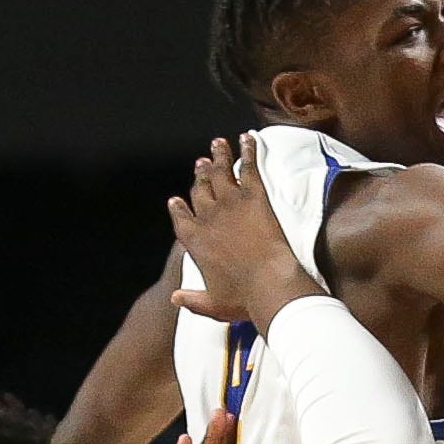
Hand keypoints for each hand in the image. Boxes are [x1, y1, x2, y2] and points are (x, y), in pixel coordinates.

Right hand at [170, 136, 318, 330]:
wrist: (268, 284)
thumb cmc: (242, 299)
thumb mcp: (212, 305)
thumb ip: (192, 300)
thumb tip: (175, 298)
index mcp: (195, 242)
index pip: (181, 219)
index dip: (178, 209)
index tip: (175, 200)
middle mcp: (208, 217)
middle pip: (199, 190)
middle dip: (198, 176)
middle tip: (200, 164)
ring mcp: (230, 203)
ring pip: (219, 172)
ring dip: (218, 156)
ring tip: (217, 143)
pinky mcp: (254, 196)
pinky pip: (248, 166)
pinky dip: (247, 150)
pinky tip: (247, 137)